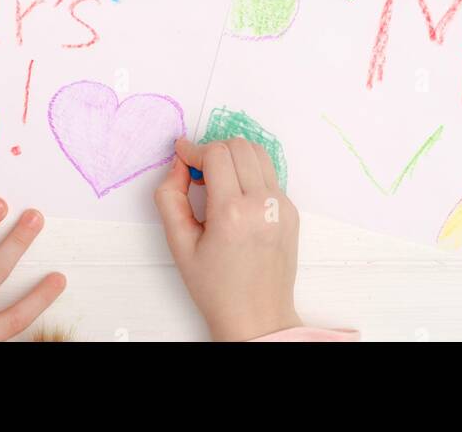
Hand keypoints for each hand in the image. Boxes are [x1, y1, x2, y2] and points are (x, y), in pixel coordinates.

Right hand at [154, 137, 301, 340]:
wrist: (256, 316)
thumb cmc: (216, 288)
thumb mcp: (179, 245)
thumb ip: (170, 197)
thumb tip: (178, 164)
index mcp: (232, 213)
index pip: (215, 153)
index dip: (193, 149)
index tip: (182, 155)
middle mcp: (262, 204)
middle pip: (238, 145)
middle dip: (213, 150)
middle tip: (198, 171)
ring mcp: (282, 206)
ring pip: (258, 153)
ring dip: (234, 156)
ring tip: (217, 180)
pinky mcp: (291, 211)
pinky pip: (270, 175)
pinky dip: (250, 173)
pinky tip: (236, 196)